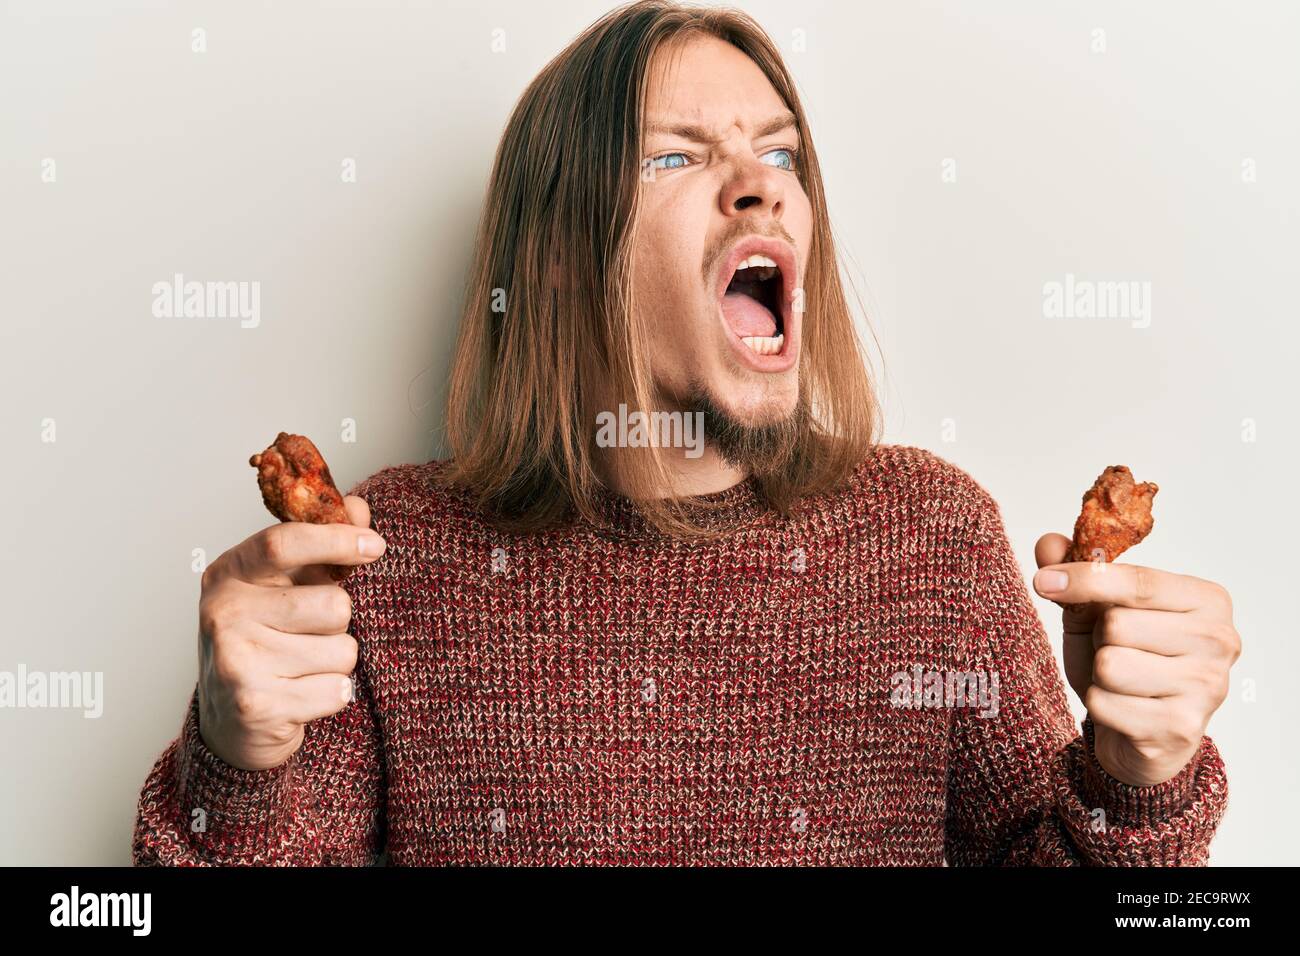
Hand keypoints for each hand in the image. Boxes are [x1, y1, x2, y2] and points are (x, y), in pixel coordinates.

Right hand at [195, 495, 386, 769]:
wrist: (232, 722)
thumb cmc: (267, 641)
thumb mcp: (284, 587)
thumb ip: (322, 546)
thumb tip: (356, 507)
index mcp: (228, 574)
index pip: (285, 541)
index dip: (336, 539)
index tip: (375, 545)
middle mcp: (223, 613)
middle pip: (332, 604)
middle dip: (339, 623)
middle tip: (308, 636)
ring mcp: (236, 660)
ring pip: (342, 650)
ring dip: (336, 662)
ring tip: (302, 669)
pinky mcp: (256, 704)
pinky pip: (337, 689)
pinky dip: (332, 695)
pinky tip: (301, 697)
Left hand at [1031, 533, 1239, 786]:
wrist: (1139, 733)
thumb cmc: (1125, 660)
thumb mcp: (1095, 611)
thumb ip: (1074, 573)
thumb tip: (1048, 543)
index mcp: (1207, 600)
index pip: (1138, 581)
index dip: (1085, 579)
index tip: (1044, 581)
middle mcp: (1219, 640)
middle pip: (1118, 624)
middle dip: (1100, 639)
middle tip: (1117, 652)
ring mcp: (1207, 687)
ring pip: (1109, 665)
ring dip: (1098, 675)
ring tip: (1121, 682)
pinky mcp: (1181, 727)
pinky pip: (1104, 704)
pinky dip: (1100, 706)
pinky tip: (1124, 711)